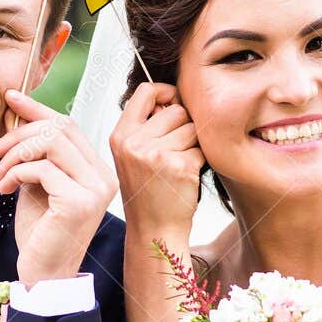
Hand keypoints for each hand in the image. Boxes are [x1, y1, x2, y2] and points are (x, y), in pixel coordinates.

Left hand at [0, 88, 116, 286]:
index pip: (68, 125)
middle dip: (19, 133)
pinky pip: (42, 169)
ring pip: (51, 142)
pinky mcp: (78, 202)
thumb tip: (14, 115)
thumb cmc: (41, 233)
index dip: (38, 108)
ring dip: (15, 153)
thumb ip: (33, 154)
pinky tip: (5, 190)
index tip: (11, 98)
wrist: (44, 274)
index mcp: (95, 170)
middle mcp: (103, 177)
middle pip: (60, 127)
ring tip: (0, 174)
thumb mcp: (35, 184)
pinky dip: (16, 173)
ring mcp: (94, 189)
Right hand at [109, 83, 203, 237]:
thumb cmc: (148, 192)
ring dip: (192, 145)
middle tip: (174, 152)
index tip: (173, 102)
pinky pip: (201, 149)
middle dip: (183, 127)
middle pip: (176, 110)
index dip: (166, 92)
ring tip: (178, 166)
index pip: (146, 91)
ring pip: (192, 129)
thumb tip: (173, 95)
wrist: (154, 230)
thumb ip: (146, 125)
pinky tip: (185, 179)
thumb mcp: (132, 155)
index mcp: (120, 136)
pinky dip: (199, 162)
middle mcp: (134, 143)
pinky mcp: (179, 166)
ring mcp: (156, 155)